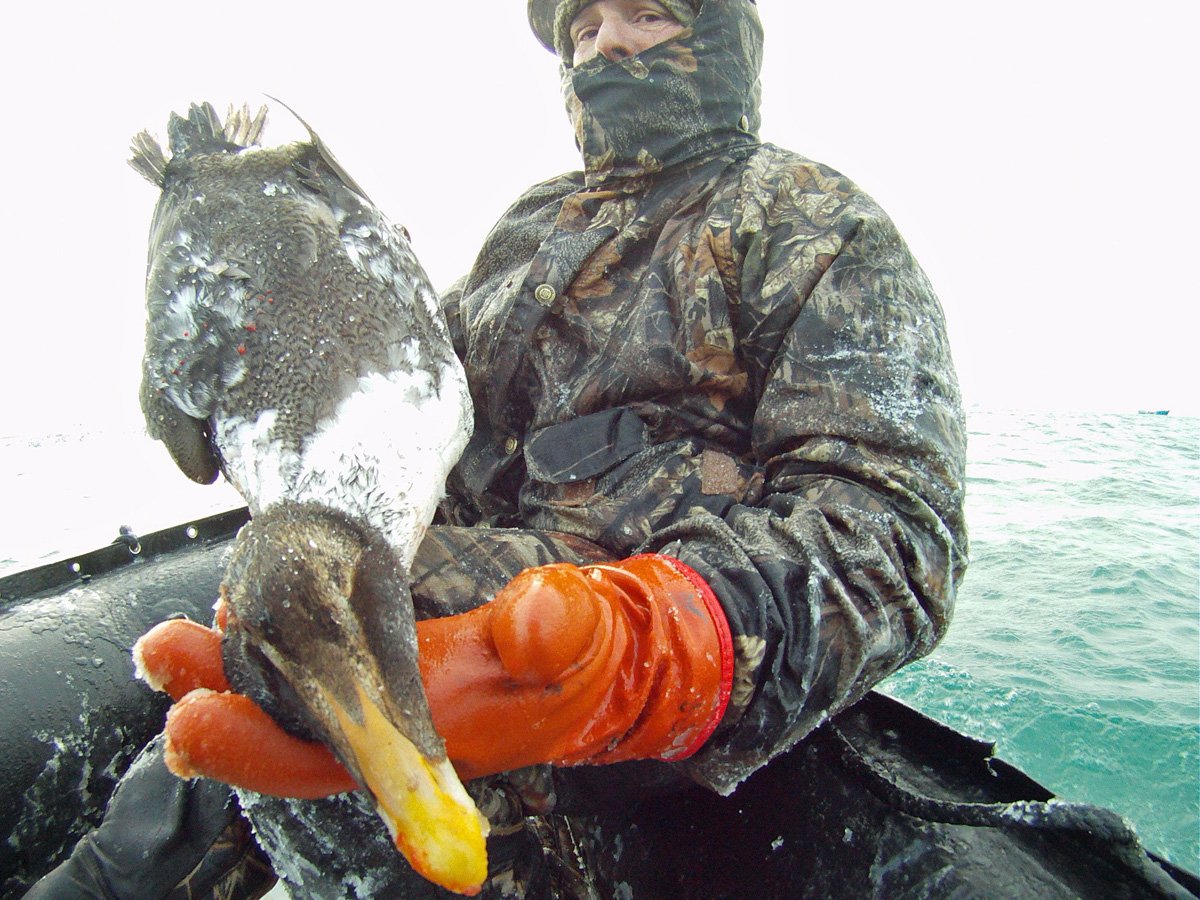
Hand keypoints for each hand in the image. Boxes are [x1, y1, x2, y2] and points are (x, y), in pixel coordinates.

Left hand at [135, 554, 732, 793]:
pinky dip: (272, 640)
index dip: (260, 747)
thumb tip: (533, 613)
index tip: (192, 719)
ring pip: (295, 696)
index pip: (338, 753)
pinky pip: (316, 659)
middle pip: (293, 729)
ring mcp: (390, 690)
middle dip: (221, 705)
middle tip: (163, 655)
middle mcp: (399, 720)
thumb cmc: (591, 650)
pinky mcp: (388, 656)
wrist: (598, 649)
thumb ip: (565, 624)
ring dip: (229, 670)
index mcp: (440, 728)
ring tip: (172, 636)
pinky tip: (239, 606)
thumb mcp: (591, 633)